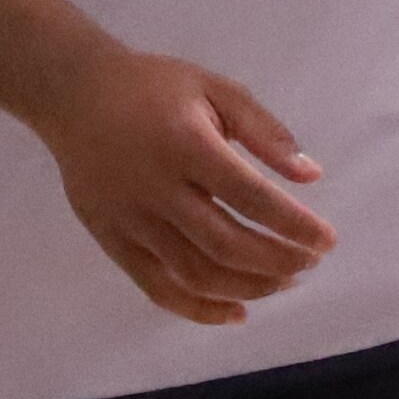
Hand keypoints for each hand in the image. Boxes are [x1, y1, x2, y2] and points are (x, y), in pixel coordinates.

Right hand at [34, 48, 336, 326]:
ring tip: (281, 282)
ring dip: (247, 287)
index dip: (294, 225)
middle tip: (308, 263)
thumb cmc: (152, 87)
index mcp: (186, 144)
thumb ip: (264, 131)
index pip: (251, 197)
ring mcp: (131, 220)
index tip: (326, 241)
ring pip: (195, 273)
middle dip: (276, 261)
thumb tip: (310, 176)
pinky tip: (235, 311)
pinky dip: (199, 309)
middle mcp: (157, 188)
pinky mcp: (112, 240)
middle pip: (225, 244)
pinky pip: (158, 288)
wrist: (72, 94)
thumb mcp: (214, 88)